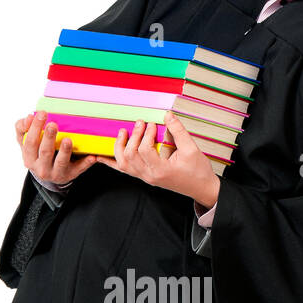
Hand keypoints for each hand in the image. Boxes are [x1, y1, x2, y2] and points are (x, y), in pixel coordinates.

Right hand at [16, 112, 97, 183]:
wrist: (50, 174)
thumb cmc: (38, 153)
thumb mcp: (26, 143)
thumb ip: (23, 129)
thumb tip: (28, 117)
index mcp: (29, 158)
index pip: (29, 142)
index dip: (34, 128)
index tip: (41, 114)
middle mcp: (42, 168)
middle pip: (45, 152)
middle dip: (48, 138)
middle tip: (53, 124)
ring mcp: (57, 173)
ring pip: (61, 162)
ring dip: (65, 151)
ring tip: (68, 139)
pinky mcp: (71, 175)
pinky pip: (79, 169)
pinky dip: (85, 163)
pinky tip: (92, 156)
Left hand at [95, 113, 220, 207]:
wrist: (201, 188)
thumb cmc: (198, 171)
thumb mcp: (191, 149)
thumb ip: (178, 131)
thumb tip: (167, 114)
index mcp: (161, 171)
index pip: (144, 150)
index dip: (146, 134)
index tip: (152, 124)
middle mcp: (149, 176)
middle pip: (130, 156)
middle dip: (133, 137)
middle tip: (140, 123)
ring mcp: (146, 178)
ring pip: (123, 164)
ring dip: (120, 147)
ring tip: (123, 133)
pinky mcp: (145, 176)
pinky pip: (124, 170)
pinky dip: (111, 163)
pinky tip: (101, 157)